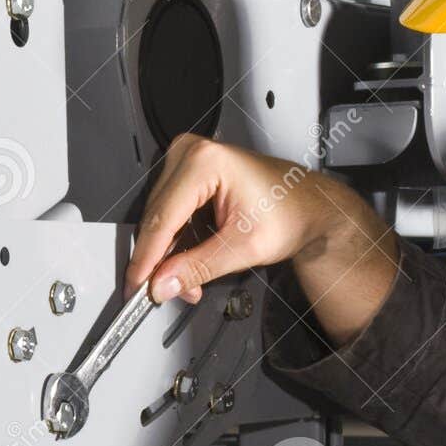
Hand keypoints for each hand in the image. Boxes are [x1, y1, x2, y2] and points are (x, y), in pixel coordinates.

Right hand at [125, 133, 399, 347]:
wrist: (309, 205)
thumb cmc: (290, 214)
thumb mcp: (245, 249)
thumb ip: (199, 267)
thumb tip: (162, 284)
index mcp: (206, 162)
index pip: (162, 218)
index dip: (146, 259)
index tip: (136, 287)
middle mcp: (191, 153)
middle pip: (156, 218)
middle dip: (162, 261)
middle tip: (169, 292)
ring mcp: (187, 159)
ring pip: (160, 218)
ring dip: (170, 255)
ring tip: (190, 282)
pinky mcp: (188, 171)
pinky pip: (169, 212)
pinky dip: (178, 241)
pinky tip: (190, 261)